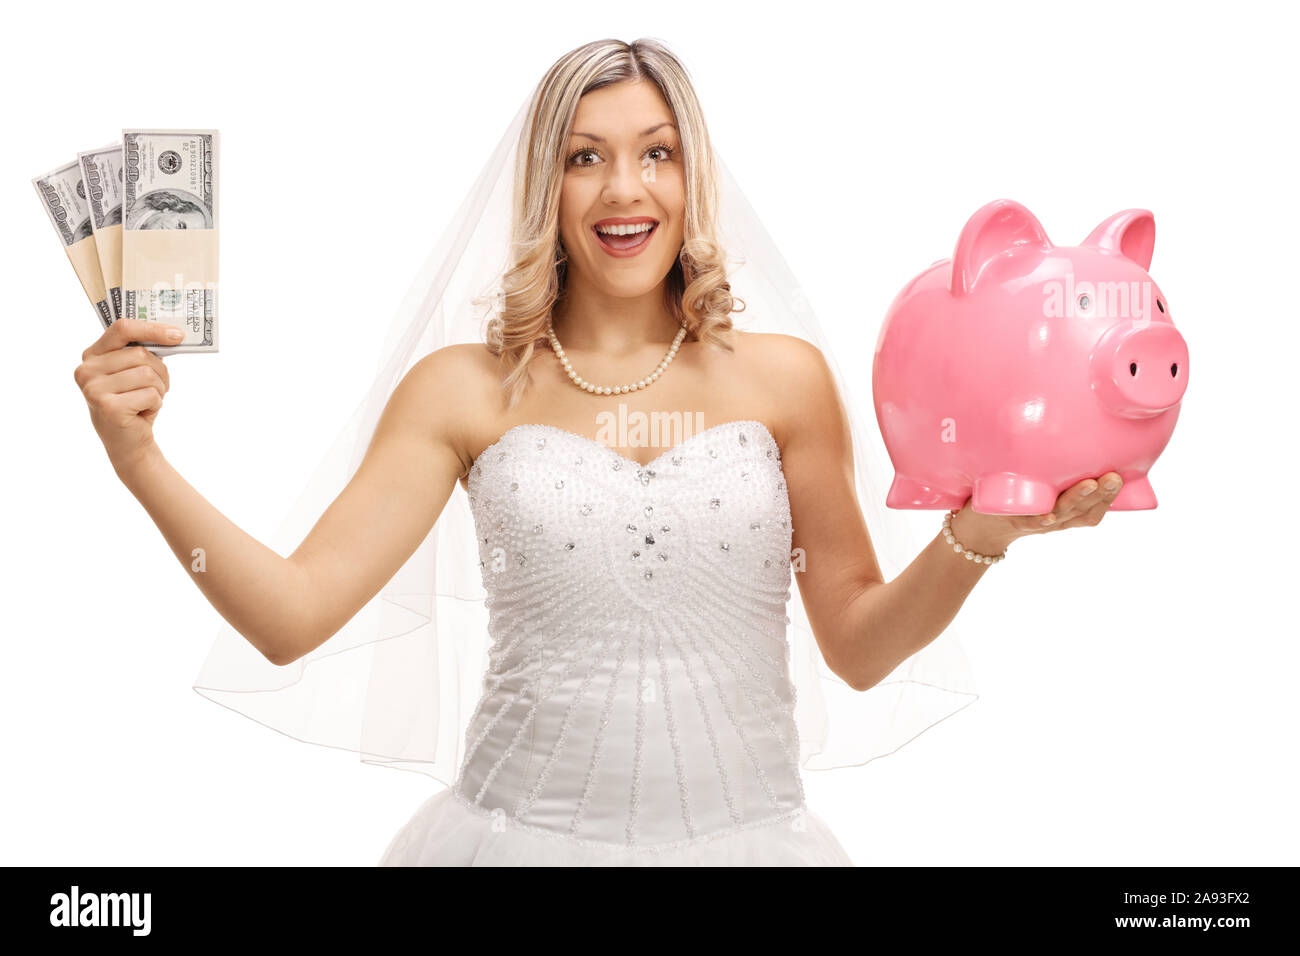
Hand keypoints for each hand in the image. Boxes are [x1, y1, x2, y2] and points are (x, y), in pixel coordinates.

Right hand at [74, 318, 179, 476]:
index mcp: (92, 355)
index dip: (152, 329)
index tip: (178, 335)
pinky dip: (156, 404)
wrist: (128, 442)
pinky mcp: (108, 407)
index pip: (122, 329)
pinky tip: (143, 413)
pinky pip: (150, 394)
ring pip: (147, 374)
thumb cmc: (134, 402)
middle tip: (158, 387)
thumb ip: (143, 352)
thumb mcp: (134, 372)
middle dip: (160, 371)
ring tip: (148, 401)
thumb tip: (174, 334)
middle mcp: (86, 370)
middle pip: (141, 354)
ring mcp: (94, 389)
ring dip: (159, 390)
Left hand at [948, 472, 1124, 553]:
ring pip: (1062, 514)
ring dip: (1077, 500)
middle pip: (1084, 512)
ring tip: (1090, 483)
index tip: (1124, 477)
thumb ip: (1058, 470)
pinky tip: (1049, 514)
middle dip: (1102, 495)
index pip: (1095, 510)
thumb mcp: (1041, 488)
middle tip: (1115, 477)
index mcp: (1065, 513)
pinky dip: (1040, 519)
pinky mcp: (1012, 520)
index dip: (1111, 498)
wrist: (979, 529)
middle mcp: (1054, 520)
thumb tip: (1079, 432)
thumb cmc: (1014, 501)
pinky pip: (1029, 521)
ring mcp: (1034, 521)